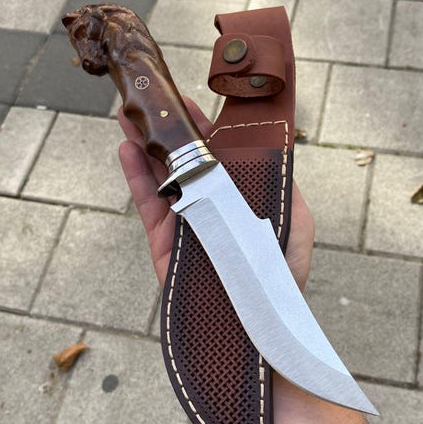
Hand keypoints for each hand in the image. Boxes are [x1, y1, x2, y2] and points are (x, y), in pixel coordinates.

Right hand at [117, 97, 314, 291]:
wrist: (254, 324)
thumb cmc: (282, 276)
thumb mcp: (296, 223)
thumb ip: (282, 187)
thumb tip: (272, 153)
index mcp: (237, 196)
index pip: (218, 153)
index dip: (202, 126)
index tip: (186, 101)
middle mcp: (209, 203)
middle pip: (183, 158)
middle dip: (166, 128)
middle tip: (148, 99)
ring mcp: (184, 219)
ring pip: (160, 174)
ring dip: (144, 143)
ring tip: (128, 114)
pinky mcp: (164, 240)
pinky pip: (147, 202)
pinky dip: (136, 176)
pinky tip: (126, 148)